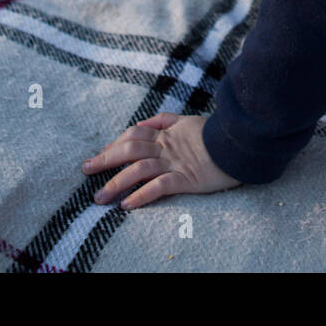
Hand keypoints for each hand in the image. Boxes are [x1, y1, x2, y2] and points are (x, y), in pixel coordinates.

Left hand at [82, 113, 242, 209]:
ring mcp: (174, 163)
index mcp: (165, 134)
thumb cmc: (214, 134)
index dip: (113, 145)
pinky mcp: (185, 179)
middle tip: (85, 170)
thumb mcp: (188, 121)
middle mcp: (166, 147)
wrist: (239, 144)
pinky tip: (127, 204)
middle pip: (128, 151)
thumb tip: (141, 124)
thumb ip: (164, 120)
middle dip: (104, 160)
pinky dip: (141, 195)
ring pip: (138, 170)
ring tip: (100, 198)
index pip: (132, 136)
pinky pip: (159, 187)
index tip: (99, 156)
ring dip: (116, 183)